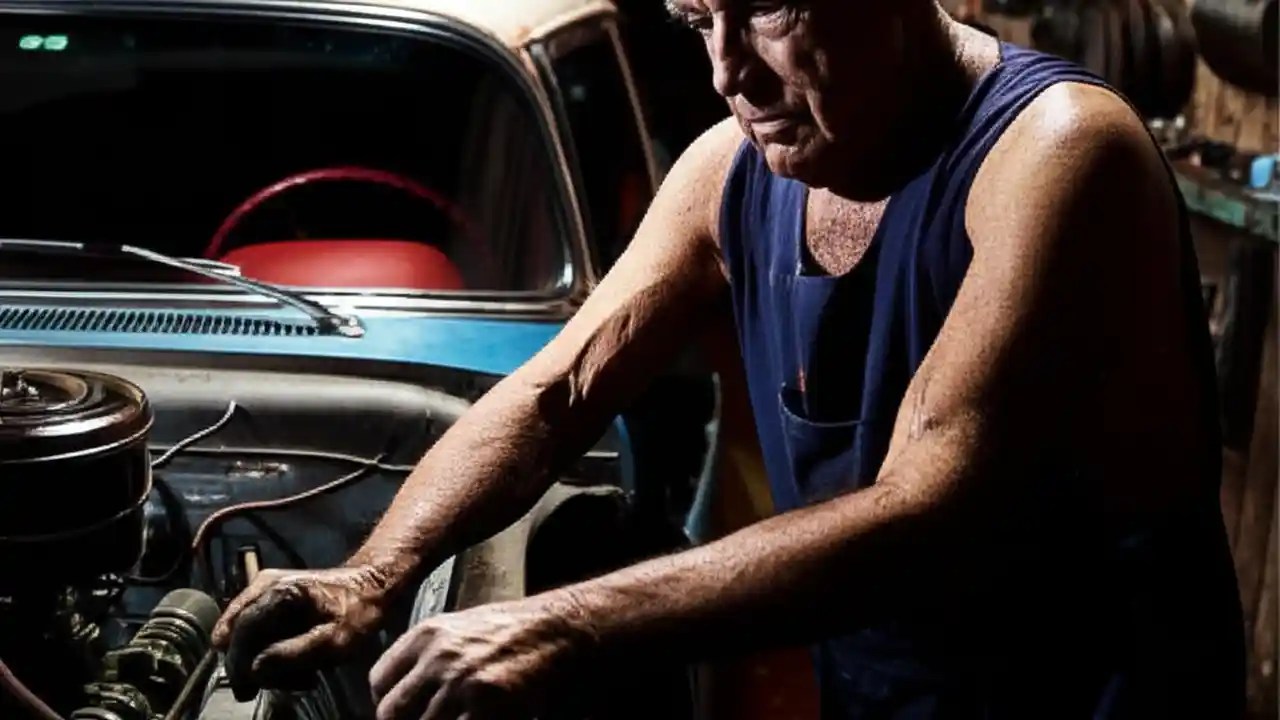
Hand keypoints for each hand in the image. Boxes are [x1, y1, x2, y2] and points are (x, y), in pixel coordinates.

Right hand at [211, 566, 388, 699]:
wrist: (370, 585)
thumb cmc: (356, 611)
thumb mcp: (333, 639)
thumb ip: (292, 653)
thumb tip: (254, 668)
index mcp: (276, 591)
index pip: (240, 631)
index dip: (239, 664)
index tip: (247, 690)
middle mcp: (261, 585)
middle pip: (237, 634)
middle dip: (252, 664)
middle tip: (286, 682)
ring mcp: (262, 589)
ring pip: (242, 635)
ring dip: (263, 660)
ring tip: (299, 673)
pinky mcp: (267, 598)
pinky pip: (254, 631)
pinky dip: (268, 649)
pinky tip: (294, 661)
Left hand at [369, 595, 595, 719]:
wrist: (556, 631)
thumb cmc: (511, 630)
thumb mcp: (459, 629)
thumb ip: (426, 657)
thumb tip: (402, 691)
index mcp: (426, 635)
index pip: (378, 681)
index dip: (389, 702)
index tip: (402, 710)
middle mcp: (438, 658)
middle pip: (391, 713)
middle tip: (425, 719)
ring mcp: (462, 685)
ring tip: (457, 716)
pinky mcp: (487, 707)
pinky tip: (477, 718)